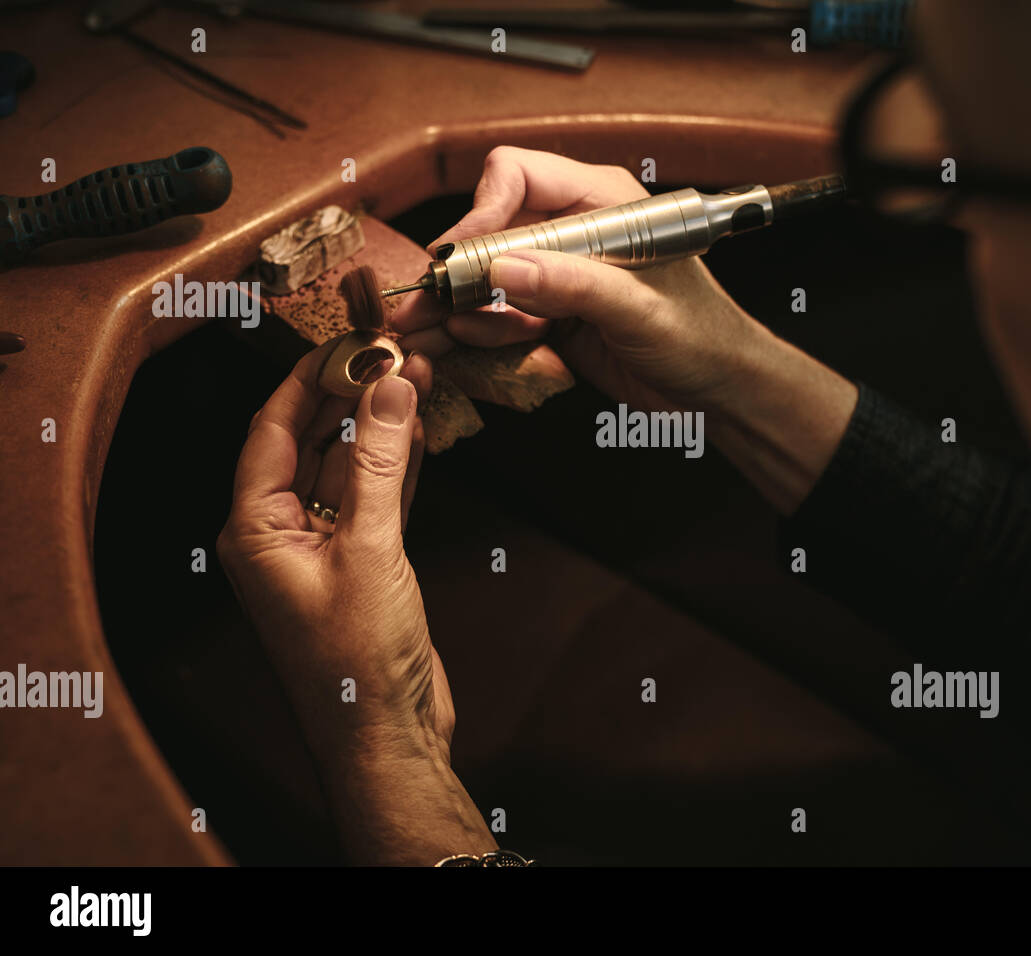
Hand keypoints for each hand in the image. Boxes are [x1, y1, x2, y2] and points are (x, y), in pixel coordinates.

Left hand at [217, 343, 495, 862]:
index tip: (350, 338)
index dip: (310, 377)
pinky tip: (418, 429)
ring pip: (346, 466)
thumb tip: (389, 386)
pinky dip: (396, 464)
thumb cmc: (357, 658)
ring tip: (415, 375)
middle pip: (309, 441)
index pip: (272, 428)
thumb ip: (380, 463)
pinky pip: (372, 496)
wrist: (386, 732)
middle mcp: (278, 533)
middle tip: (393, 351)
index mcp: (254, 528)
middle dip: (350, 394)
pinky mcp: (361, 562)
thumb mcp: (370, 548)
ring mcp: (321, 548)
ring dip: (378, 425)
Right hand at [392, 146, 858, 513]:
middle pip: (489, 230)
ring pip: (485, 276)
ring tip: (446, 336)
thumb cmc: (701, 336)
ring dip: (461, 308)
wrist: (717, 388)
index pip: (517, 175)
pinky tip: (470, 347)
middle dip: (456, 271)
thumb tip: (506, 266)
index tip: (460, 260)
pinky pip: (498, 314)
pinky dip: (478, 333)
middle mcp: (573, 229)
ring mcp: (559, 272)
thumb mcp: (640, 310)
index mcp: (601, 201)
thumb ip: (574, 285)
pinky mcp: (550, 312)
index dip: (480, 212)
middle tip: (421, 306)